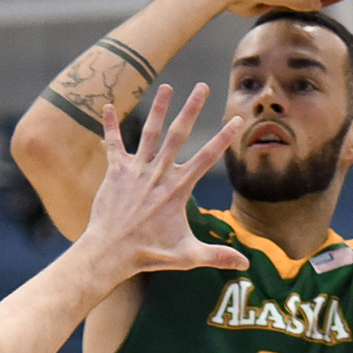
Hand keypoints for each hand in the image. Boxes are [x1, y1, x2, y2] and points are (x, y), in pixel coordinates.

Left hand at [78, 82, 247, 275]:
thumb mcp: (187, 255)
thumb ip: (217, 256)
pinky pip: (113, 144)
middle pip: (178, 134)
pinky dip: (110, 126)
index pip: (207, 157)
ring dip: (158, 108)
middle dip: (192, 108)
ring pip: (149, 132)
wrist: (110, 252)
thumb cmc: (149, 255)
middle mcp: (158, 174)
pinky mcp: (115, 172)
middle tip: (202, 86)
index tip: (237, 119)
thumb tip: (246, 265)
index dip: (224, 138)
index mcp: (178, 189)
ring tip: (167, 87)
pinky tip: (107, 106)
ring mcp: (136, 170)